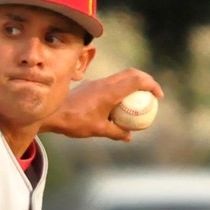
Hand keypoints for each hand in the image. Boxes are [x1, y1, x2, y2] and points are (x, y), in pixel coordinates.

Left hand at [42, 69, 163, 141]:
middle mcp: (104, 83)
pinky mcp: (90, 85)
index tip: (158, 96)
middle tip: (152, 93)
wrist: (52, 113)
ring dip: (132, 82)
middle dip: (145, 79)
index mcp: (110, 92)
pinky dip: (120, 88)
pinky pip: (110, 83)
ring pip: (120, 76)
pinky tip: (118, 103)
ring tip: (138, 97)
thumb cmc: (75, 122)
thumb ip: (116, 132)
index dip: (151, 85)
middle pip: (131, 73)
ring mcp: (96, 82)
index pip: (137, 80)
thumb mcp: (99, 130)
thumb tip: (129, 136)